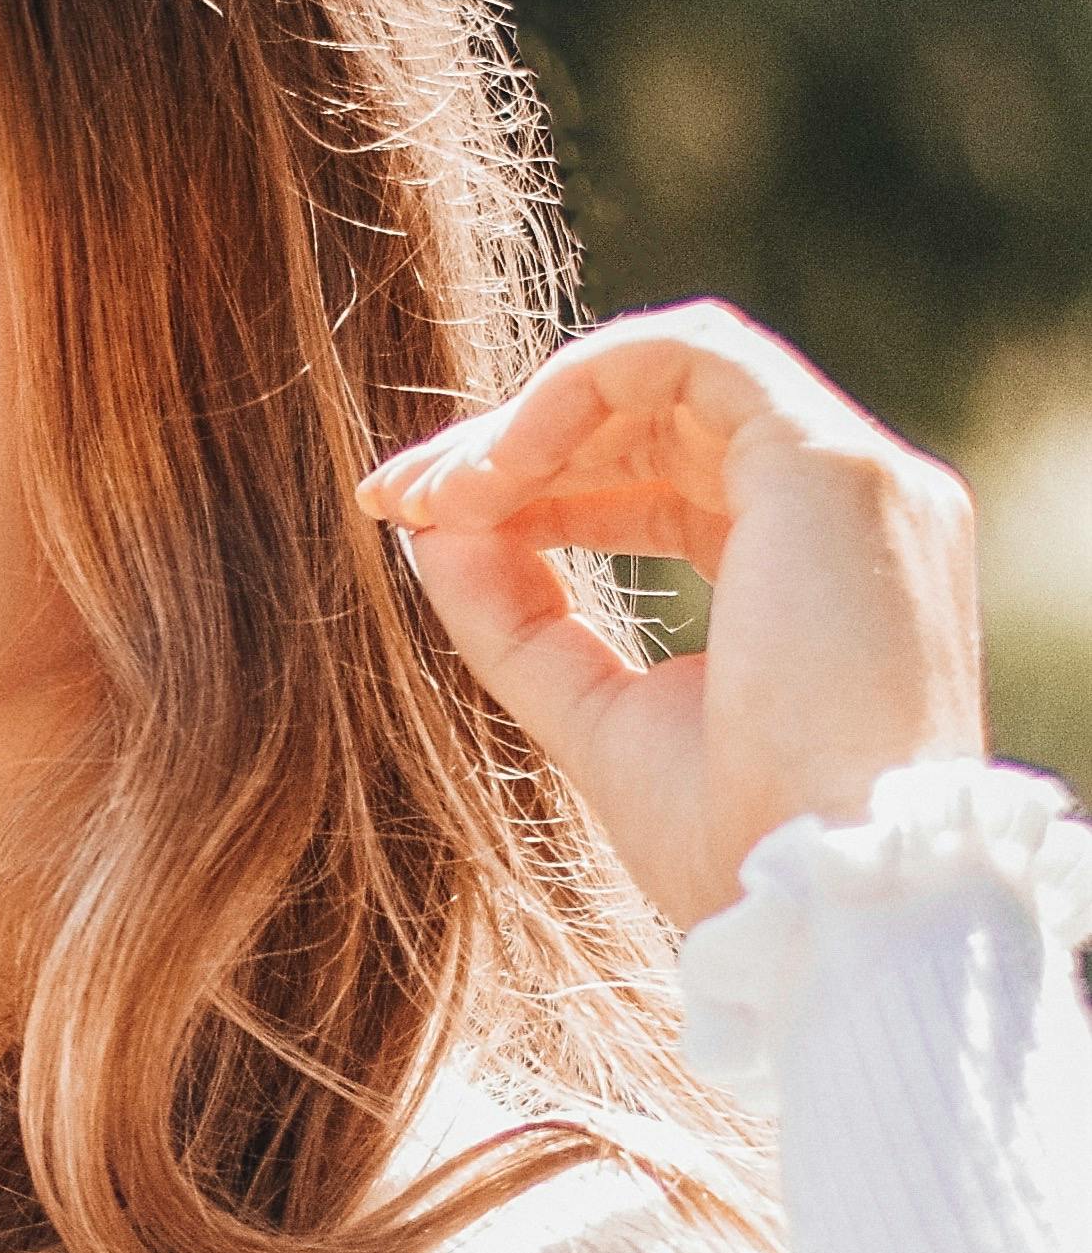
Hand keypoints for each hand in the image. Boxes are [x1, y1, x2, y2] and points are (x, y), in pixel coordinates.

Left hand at [356, 302, 985, 929]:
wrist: (826, 895)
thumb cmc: (739, 844)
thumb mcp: (597, 717)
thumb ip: (517, 621)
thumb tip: (429, 530)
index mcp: (810, 568)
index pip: (663, 480)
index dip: (535, 484)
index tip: (414, 517)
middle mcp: (847, 509)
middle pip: (657, 417)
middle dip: (513, 443)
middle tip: (400, 499)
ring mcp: (852, 479)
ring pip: (671, 369)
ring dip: (535, 418)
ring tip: (441, 495)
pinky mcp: (832, 465)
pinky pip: (686, 357)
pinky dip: (574, 391)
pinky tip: (496, 471)